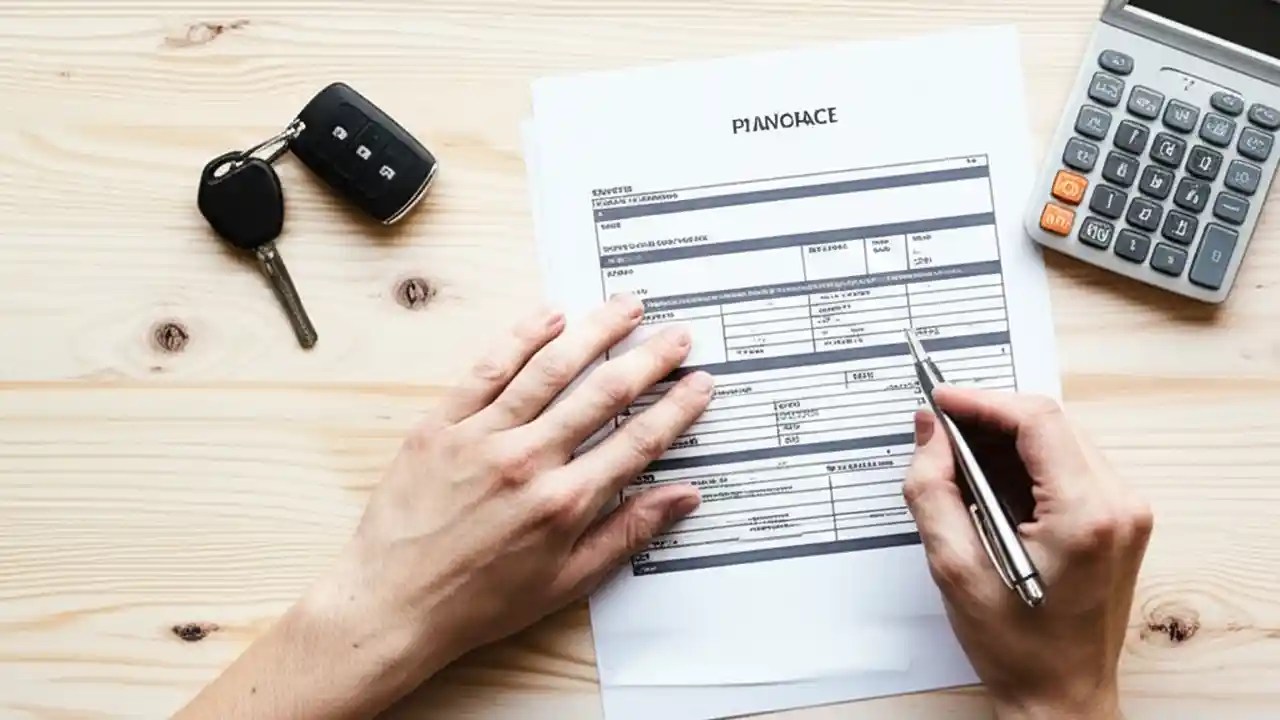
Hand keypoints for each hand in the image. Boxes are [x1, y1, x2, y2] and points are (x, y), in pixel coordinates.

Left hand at [176, 295, 712, 719]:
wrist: (392, 603)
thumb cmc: (477, 601)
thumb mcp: (565, 582)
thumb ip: (627, 532)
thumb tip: (682, 498)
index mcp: (564, 503)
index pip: (638, 441)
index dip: (676, 408)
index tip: (698, 384)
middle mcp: (528, 461)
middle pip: (603, 394)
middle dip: (648, 360)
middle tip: (677, 336)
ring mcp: (483, 436)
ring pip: (551, 368)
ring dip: (595, 332)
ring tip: (626, 307)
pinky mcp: (442, 424)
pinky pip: (488, 369)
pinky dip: (522, 337)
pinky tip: (550, 315)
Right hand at [903, 387, 1152, 719]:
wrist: (1061, 696)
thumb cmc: (1016, 647)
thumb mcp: (954, 566)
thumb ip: (932, 490)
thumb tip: (930, 433)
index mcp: (1084, 516)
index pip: (1037, 420)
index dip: (981, 401)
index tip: (940, 401)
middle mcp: (1118, 506)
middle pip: (1051, 423)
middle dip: (991, 417)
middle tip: (941, 429)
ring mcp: (1127, 512)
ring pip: (1061, 439)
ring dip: (1009, 438)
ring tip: (961, 458)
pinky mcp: (1121, 520)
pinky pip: (1071, 465)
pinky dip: (1028, 461)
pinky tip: (993, 481)